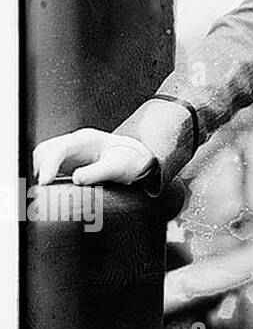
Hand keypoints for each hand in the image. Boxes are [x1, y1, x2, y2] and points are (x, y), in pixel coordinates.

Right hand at [32, 128, 155, 186]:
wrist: (136, 158)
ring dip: (40, 172)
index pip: (59, 148)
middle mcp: (74, 142)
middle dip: (41, 168)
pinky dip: (45, 175)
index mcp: (86, 139)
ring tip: (44, 189)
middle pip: (45, 151)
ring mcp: (70, 151)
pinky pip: (49, 165)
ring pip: (44, 157)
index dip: (49, 165)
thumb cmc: (129, 159)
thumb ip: (97, 172)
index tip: (45, 182)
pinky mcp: (68, 161)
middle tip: (43, 188)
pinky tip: (50, 187)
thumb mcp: (117, 167)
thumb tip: (76, 179)